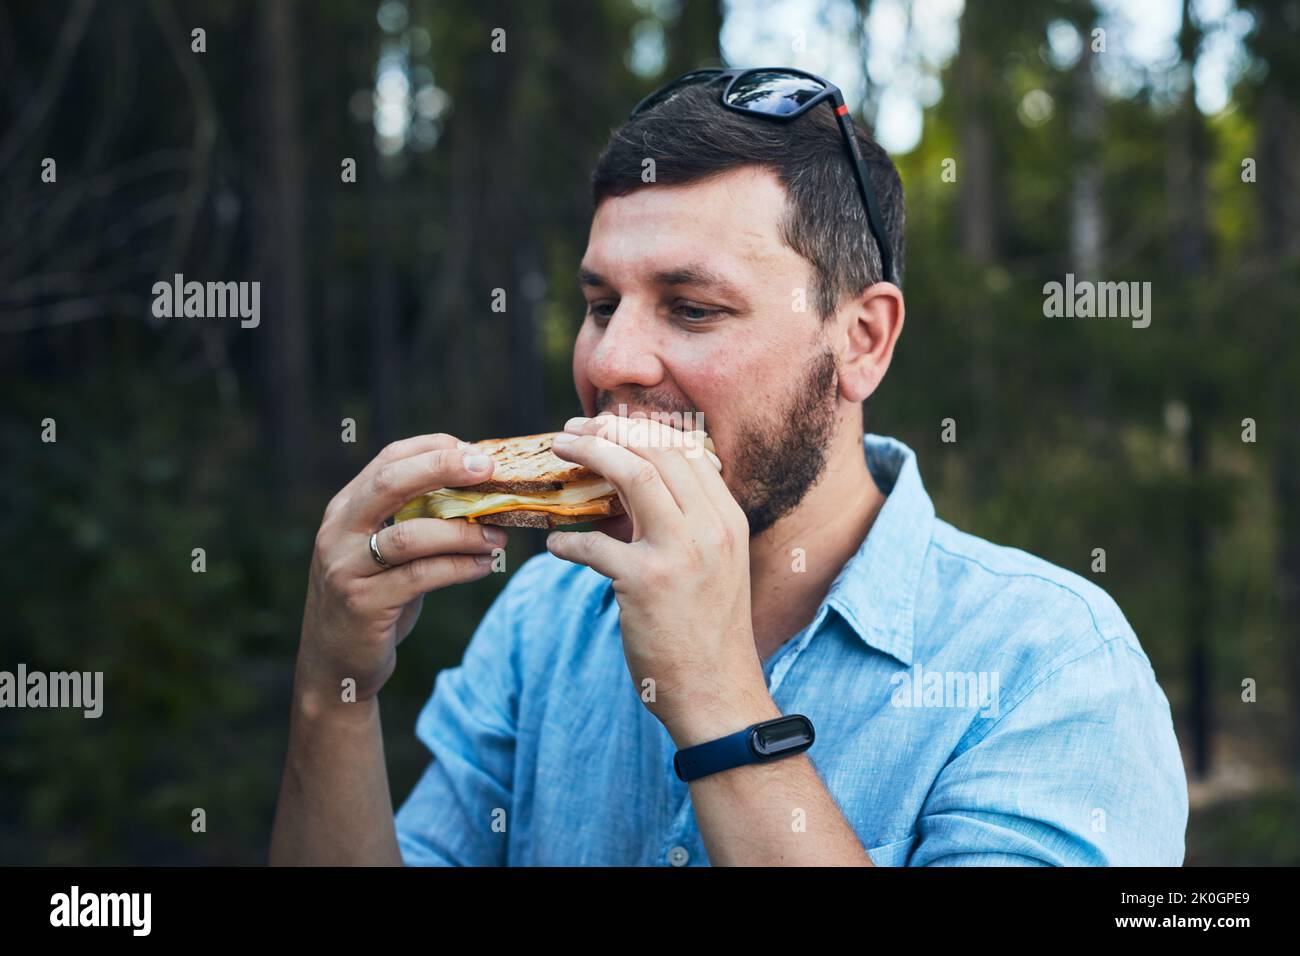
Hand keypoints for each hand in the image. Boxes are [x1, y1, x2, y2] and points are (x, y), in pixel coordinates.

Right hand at [296, 434, 507, 706]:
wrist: (335, 664)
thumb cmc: (373, 599)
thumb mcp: (384, 552)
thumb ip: (415, 521)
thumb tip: (478, 491)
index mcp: (346, 509)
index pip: (389, 460)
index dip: (434, 449)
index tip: (478, 452)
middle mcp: (338, 531)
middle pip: (391, 482)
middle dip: (444, 469)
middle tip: (490, 469)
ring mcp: (346, 567)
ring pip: (411, 535)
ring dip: (463, 532)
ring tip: (498, 537)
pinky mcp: (363, 604)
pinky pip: (421, 577)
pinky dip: (460, 567)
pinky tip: (484, 566)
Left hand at [544, 415, 767, 740]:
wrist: (718, 695)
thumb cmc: (709, 634)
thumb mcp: (716, 568)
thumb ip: (688, 527)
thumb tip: (635, 492)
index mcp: (729, 520)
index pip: (688, 452)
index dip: (644, 430)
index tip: (611, 423)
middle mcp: (711, 529)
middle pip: (657, 452)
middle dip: (609, 432)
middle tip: (573, 430)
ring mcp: (680, 553)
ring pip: (632, 476)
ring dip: (589, 457)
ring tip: (558, 454)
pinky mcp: (646, 583)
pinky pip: (593, 544)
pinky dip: (567, 541)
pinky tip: (555, 545)